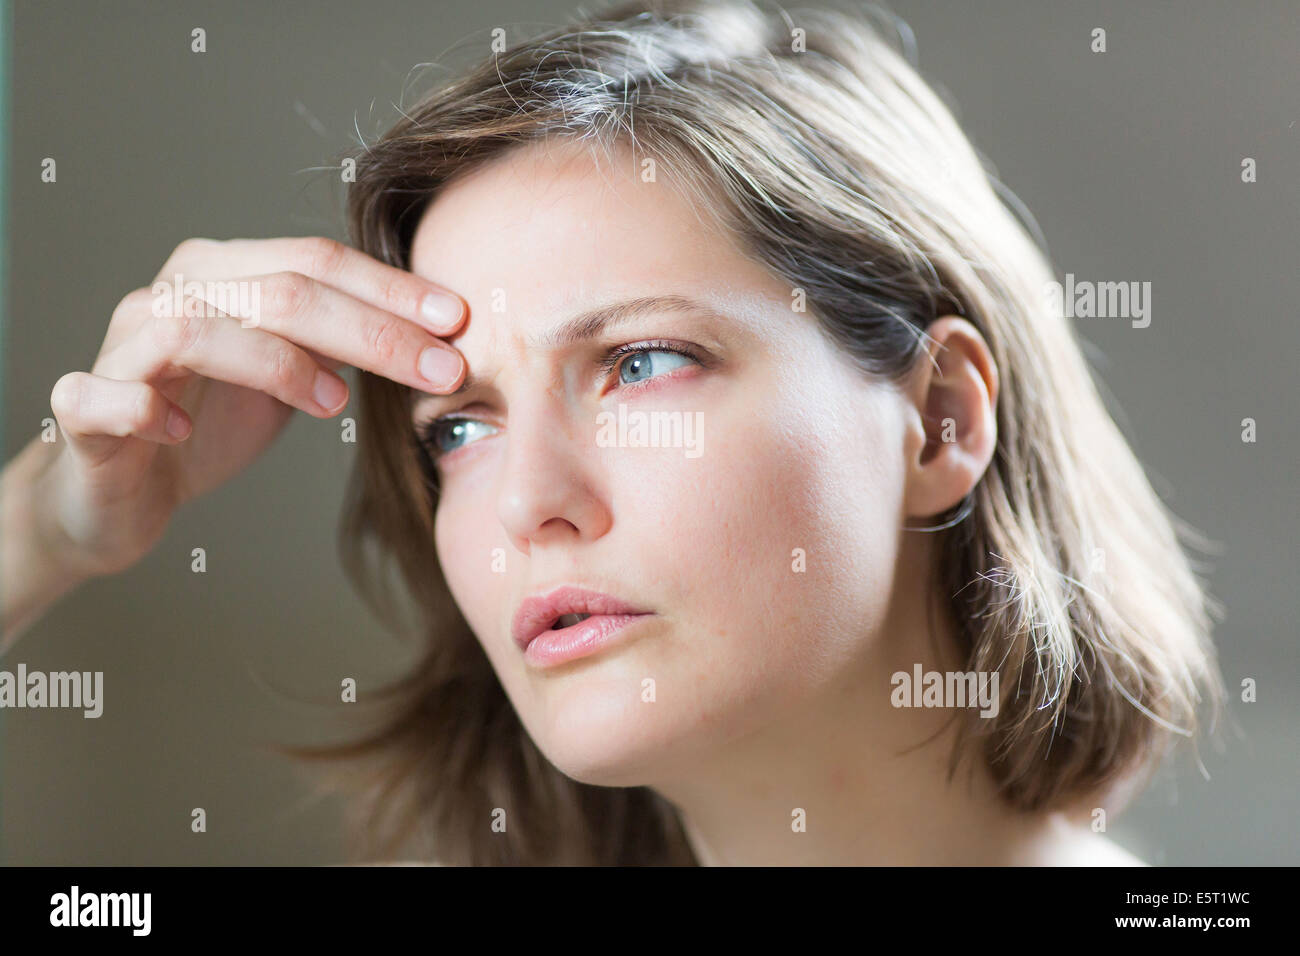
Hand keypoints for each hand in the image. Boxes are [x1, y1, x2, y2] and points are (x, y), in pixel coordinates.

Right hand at [35, 236, 466, 579]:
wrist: (122, 492)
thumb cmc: (211, 423)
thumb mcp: (293, 377)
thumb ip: (343, 344)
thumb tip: (440, 335)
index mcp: (224, 274)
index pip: (316, 261)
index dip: (391, 289)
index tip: (458, 321)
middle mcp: (172, 296)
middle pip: (280, 292)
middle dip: (373, 330)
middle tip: (441, 368)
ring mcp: (123, 348)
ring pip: (197, 330)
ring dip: (276, 363)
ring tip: (335, 403)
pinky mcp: (83, 408)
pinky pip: (105, 394)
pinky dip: (146, 407)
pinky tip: (185, 430)